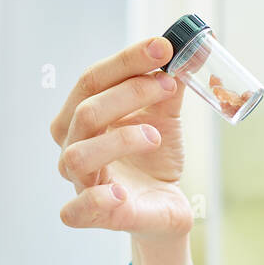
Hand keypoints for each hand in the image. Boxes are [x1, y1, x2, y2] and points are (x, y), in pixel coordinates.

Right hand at [50, 35, 192, 241]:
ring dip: (120, 139)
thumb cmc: (155, 159)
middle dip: (129, 92)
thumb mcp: (164, 117)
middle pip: (86, 111)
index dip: (126, 61)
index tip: (164, 47)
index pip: (91, 80)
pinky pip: (75, 212)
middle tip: (168, 84)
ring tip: (155, 136)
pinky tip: (121, 193)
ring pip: (79, 155)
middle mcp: (73, 147)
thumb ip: (169, 86)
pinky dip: (96, 200)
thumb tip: (190, 50)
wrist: (166, 207)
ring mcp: (81, 183)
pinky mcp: (94, 217)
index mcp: (81, 117)